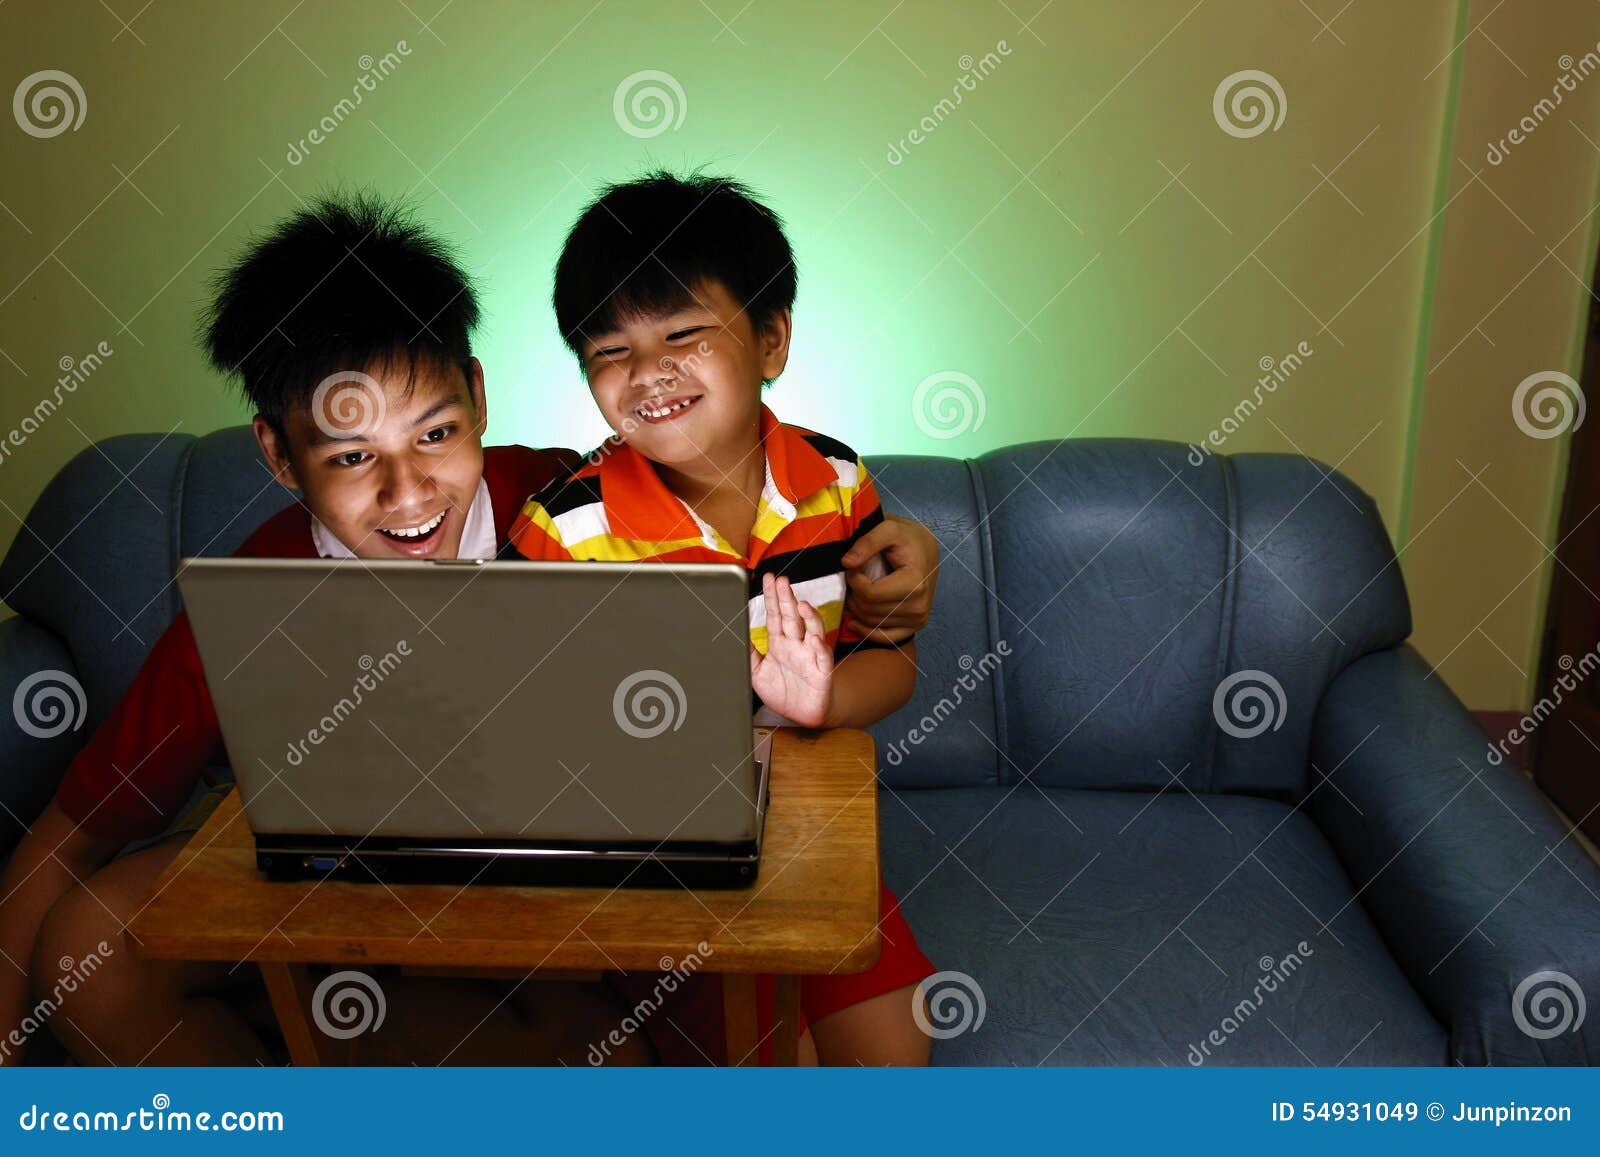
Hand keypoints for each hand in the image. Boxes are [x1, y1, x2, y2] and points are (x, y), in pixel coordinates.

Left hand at [749, 573, 833, 726]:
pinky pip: (822, 656)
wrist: (803, 716)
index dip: (771, 597)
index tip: (768, 579)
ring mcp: (810, 655)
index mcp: (780, 643)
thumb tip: (736, 636)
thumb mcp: (757, 673)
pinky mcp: (822, 670)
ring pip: (811, 629)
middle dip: (786, 598)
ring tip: (801, 604)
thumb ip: (748, 654)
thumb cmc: (783, 692)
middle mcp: (796, 644)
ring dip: (808, 616)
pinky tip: (815, 639)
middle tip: (780, 580)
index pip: (774, 615)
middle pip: (791, 616)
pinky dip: (819, 647)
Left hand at [840, 514, 940, 643]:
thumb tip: (846, 563)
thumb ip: (867, 542)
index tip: (852, 565)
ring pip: (872, 623)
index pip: (870, 594)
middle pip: (869, 610)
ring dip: (858, 607)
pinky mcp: (914, 626)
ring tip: (860, 588)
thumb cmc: (906, 539)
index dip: (854, 580)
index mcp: (915, 584)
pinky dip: (866, 631)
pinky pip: (884, 638)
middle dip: (855, 593)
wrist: (926, 550)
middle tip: (855, 576)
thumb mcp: (888, 529)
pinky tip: (854, 622)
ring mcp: (917, 619)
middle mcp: (919, 606)